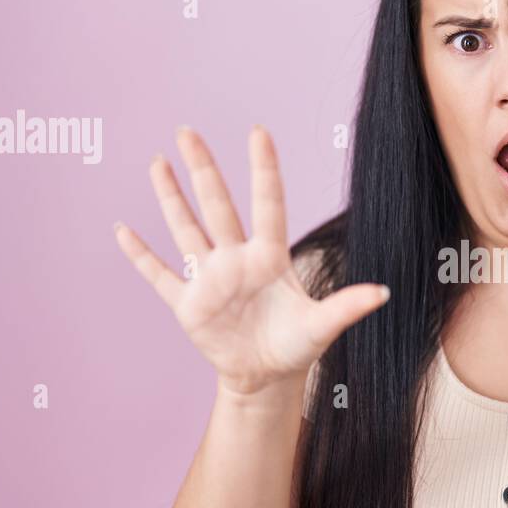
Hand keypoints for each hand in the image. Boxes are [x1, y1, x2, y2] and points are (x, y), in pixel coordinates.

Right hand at [113, 125, 388, 395]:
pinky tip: (122, 230)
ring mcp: (209, 278)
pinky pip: (159, 274)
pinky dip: (140, 255)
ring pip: (186, 228)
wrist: (266, 377)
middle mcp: (236, 260)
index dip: (263, 170)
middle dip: (202, 169)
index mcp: (269, 258)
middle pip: (217, 205)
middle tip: (188, 130)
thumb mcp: (323, 327)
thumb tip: (384, 293)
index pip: (267, 205)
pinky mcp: (187, 303)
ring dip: (170, 198)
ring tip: (158, 162)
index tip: (259, 131)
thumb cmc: (296, 347)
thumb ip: (348, 306)